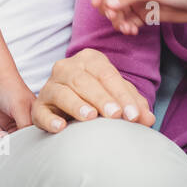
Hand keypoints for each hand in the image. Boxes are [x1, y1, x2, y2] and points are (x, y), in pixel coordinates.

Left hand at [0, 76, 35, 141]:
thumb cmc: (13, 92)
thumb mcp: (20, 108)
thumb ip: (25, 124)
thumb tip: (26, 141)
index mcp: (39, 119)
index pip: (35, 136)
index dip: (25, 143)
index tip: (13, 143)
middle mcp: (30, 124)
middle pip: (22, 141)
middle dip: (9, 142)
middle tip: (1, 136)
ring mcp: (19, 126)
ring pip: (11, 140)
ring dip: (1, 139)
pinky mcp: (9, 127)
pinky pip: (3, 137)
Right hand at [30, 48, 155, 132]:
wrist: (67, 107)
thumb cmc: (98, 99)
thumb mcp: (117, 98)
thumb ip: (133, 105)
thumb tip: (148, 119)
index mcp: (89, 59)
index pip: (107, 74)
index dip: (121, 94)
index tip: (133, 115)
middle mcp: (67, 67)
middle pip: (85, 80)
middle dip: (102, 98)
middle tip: (115, 115)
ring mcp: (50, 85)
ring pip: (63, 92)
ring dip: (77, 104)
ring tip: (90, 117)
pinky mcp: (38, 106)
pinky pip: (41, 111)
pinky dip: (50, 119)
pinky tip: (61, 127)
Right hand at [91, 0, 186, 34]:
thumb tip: (108, 3)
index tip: (97, 5)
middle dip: (110, 11)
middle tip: (117, 20)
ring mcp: (140, 2)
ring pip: (118, 13)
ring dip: (118, 22)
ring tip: (128, 29)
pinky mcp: (146, 15)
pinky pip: (129, 22)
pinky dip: (127, 28)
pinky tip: (133, 32)